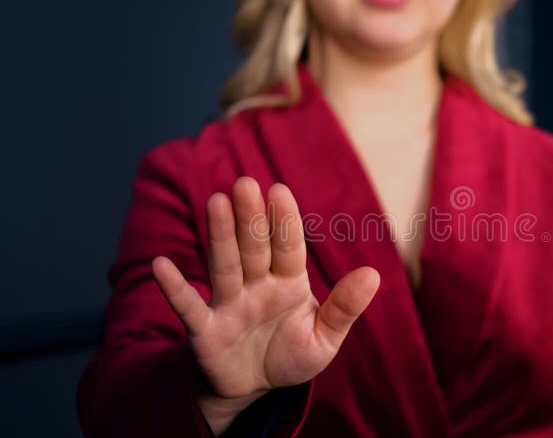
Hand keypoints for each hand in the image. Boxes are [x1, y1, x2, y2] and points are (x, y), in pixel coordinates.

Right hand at [152, 177, 378, 433]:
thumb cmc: (290, 356)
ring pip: (225, 265)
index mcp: (289, 283)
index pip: (288, 247)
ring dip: (220, 236)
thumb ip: (345, 308)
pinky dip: (175, 288)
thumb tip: (374, 274)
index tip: (279, 190)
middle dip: (251, 218)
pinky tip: (161, 265)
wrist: (253, 388)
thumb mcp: (324, 338)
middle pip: (254, 248)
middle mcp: (257, 286)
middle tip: (245, 184)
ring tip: (217, 202)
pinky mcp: (206, 330)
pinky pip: (189, 307)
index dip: (284, 221)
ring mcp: (229, 304)